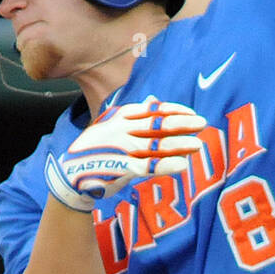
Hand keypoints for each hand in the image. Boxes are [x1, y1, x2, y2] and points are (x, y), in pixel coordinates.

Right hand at [45, 98, 206, 211]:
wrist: (72, 173)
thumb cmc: (97, 148)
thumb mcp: (111, 125)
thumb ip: (134, 115)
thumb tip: (153, 100)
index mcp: (120, 117)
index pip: (153, 110)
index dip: (175, 110)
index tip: (192, 113)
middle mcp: (122, 130)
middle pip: (158, 125)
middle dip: (182, 123)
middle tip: (202, 123)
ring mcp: (122, 149)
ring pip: (157, 145)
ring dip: (179, 144)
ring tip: (197, 144)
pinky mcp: (121, 169)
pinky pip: (148, 167)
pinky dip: (165, 165)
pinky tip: (181, 165)